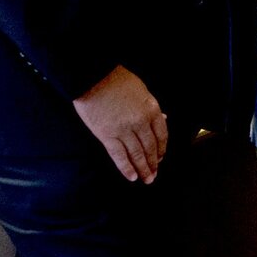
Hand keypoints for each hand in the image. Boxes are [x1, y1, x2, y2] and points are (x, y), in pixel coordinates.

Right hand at [74, 66, 168, 182]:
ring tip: (146, 179)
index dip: (162, 149)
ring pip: (136, 154)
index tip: (161, 157)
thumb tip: (163, 118)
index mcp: (151, 109)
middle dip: (153, 163)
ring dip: (143, 168)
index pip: (161, 135)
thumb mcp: (142, 90)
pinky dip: (126, 167)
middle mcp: (141, 122)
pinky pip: (119, 155)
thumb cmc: (117, 79)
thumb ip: (151, 107)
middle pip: (150, 147)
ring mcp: (124, 130)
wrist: (93, 77)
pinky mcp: (107, 135)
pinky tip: (131, 177)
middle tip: (154, 174)